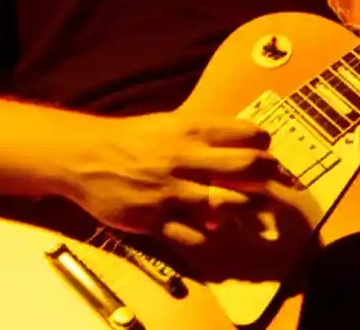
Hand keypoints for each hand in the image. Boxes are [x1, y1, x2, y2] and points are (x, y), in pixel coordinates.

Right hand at [61, 112, 299, 246]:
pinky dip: (213, 237)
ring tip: (253, 213)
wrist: (85, 156)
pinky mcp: (156, 219)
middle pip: (247, 166)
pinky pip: (195, 236)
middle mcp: (186, 159)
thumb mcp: (172, 123)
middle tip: (275, 183)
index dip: (264, 144)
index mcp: (192, 130)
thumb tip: (245, 140)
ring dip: (246, 210)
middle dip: (269, 176)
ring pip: (227, 203)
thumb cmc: (133, 138)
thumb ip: (206, 133)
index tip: (267, 151)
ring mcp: (172, 191)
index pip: (247, 133)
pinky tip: (220, 233)